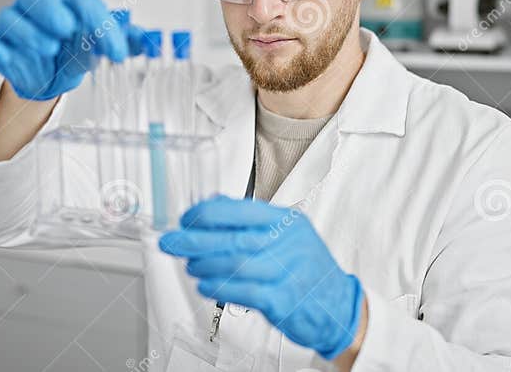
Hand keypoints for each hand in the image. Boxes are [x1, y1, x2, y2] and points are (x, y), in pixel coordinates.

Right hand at [0, 0, 143, 100]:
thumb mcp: (103, 46)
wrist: (51, 73)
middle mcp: (36, 2)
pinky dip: (0, 54)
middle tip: (66, 31)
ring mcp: (12, 21)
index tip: (117, 53)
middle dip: (49, 12)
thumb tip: (145, 40)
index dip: (102, 27)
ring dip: (30, 37)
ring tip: (49, 52)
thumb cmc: (76, 50)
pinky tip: (19, 64)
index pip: (84, 2)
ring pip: (10, 20)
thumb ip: (126, 41)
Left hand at [159, 195, 364, 359]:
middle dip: (194, 240)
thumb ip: (251, 220)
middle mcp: (288, 243)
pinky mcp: (283, 300)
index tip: (186, 219)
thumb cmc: (307, 269)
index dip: (207, 214)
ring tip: (191, 266)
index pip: (240, 210)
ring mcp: (287, 272)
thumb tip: (211, 204)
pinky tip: (205, 285)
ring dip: (204, 265)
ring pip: (235, 265)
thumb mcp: (288, 234)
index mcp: (286, 221)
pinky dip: (219, 288)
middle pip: (233, 238)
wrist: (339, 306)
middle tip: (171, 241)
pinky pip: (243, 292)